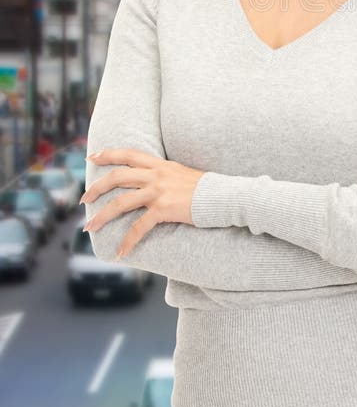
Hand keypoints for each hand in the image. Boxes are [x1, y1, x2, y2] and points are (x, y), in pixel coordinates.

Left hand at [80, 148, 205, 257]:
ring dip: (101, 216)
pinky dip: (128, 241)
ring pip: (121, 202)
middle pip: (118, 176)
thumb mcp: (182, 174)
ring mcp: (159, 191)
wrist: (223, 196)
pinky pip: (139, 227)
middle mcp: (157, 175)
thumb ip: (165, 175)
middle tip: (83, 200)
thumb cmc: (206, 188)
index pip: (129, 154)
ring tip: (89, 227)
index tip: (92, 157)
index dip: (108, 154)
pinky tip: (121, 252)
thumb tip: (154, 182)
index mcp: (160, 165)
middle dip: (96, 188)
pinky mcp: (164, 209)